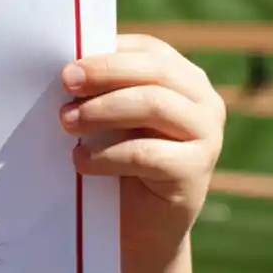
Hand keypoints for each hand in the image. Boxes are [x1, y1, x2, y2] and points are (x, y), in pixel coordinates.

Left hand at [60, 35, 225, 272]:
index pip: (149, 49)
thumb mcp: (112, 116)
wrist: (140, 222)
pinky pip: (146, 153)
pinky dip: (106, 155)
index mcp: (184, 78)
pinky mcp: (196, 171)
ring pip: (153, 105)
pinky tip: (81, 160)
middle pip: (155, 72)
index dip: (108, 54)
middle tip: (66, 83)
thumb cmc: (119, 156)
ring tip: (66, 123)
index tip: (68, 65)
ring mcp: (207, 135)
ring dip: (101, 111)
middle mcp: (203, 101)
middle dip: (105, 73)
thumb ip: (102, 88)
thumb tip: (68, 67)